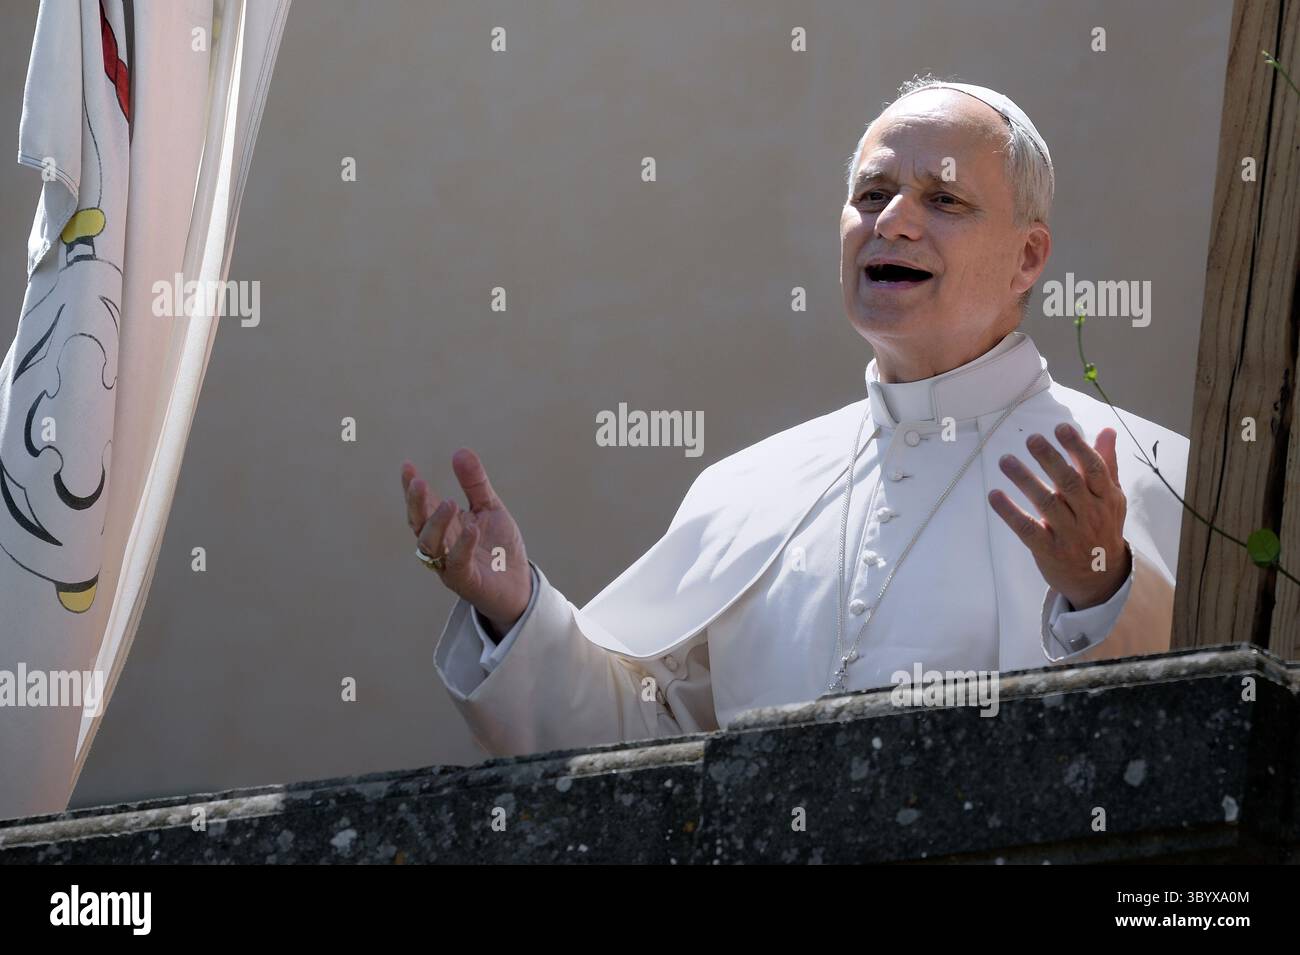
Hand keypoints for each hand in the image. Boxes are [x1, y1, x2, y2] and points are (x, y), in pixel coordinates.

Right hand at [400, 448, 532, 634]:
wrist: (519, 585)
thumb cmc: (499, 548)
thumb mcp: (489, 508)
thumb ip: (475, 484)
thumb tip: (460, 451)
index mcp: (444, 526)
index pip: (422, 506)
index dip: (411, 488)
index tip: (407, 466)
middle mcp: (441, 545)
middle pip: (419, 524)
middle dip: (416, 504)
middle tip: (419, 483)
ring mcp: (449, 565)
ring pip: (431, 545)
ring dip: (437, 523)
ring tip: (449, 502)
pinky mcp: (465, 581)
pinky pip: (457, 563)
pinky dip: (462, 545)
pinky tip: (471, 528)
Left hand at [987, 423, 1130, 609]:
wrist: (1102, 578)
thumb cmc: (1102, 527)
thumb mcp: (1111, 498)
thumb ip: (1106, 464)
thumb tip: (1107, 431)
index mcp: (1107, 499)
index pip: (1095, 470)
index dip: (1078, 448)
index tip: (1061, 428)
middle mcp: (1090, 516)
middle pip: (1069, 484)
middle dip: (1050, 459)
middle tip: (1031, 439)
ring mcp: (1070, 535)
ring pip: (1047, 504)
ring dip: (1024, 480)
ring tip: (1005, 460)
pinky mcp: (1049, 551)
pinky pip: (1028, 529)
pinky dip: (1010, 512)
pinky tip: (994, 495)